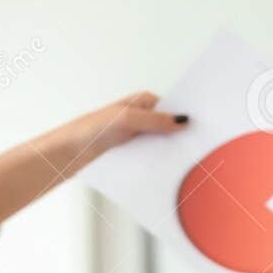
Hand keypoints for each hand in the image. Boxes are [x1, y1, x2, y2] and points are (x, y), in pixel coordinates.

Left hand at [35, 91, 187, 167]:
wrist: (70, 152)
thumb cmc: (91, 129)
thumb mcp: (127, 120)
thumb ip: (155, 120)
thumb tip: (182, 120)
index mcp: (144, 102)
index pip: (174, 108)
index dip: (187, 118)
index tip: (202, 128)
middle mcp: (143, 117)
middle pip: (171, 127)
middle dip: (182, 138)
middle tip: (197, 149)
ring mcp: (139, 135)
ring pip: (163, 144)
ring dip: (170, 153)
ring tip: (184, 163)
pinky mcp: (134, 152)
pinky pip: (153, 157)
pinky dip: (159, 163)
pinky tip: (166, 171)